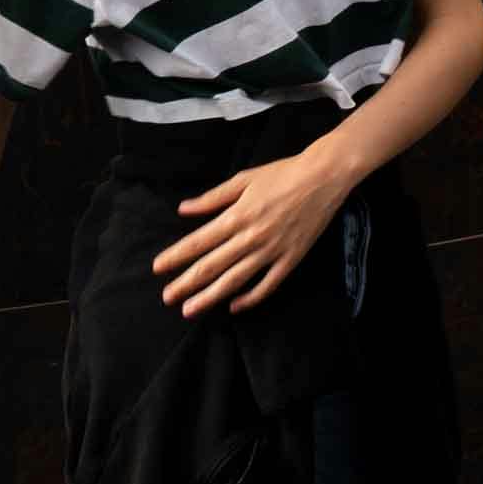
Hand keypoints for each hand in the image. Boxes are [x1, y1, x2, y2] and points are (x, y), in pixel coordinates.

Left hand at [155, 145, 353, 316]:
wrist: (324, 177)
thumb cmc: (283, 173)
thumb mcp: (243, 179)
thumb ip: (212, 198)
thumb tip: (184, 210)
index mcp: (236, 216)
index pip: (197, 242)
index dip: (175, 256)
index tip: (158, 268)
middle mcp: (251, 237)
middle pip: (211, 266)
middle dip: (186, 284)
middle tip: (167, 298)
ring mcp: (272, 251)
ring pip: (235, 280)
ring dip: (210, 297)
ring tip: (190, 310)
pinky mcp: (291, 259)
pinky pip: (268, 285)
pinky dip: (250, 298)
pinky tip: (234, 306)